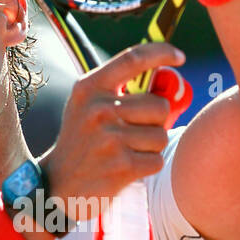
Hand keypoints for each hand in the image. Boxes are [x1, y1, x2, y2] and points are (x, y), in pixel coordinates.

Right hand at [38, 40, 186, 227]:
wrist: (59, 186)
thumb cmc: (83, 141)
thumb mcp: (87, 106)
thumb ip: (117, 89)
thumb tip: (165, 79)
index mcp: (90, 88)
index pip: (133, 59)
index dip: (161, 53)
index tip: (180, 56)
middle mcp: (99, 110)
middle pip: (159, 105)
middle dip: (155, 121)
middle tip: (132, 133)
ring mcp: (111, 139)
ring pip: (161, 135)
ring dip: (151, 146)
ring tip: (127, 151)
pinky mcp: (122, 166)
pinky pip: (157, 160)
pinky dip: (148, 166)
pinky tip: (127, 168)